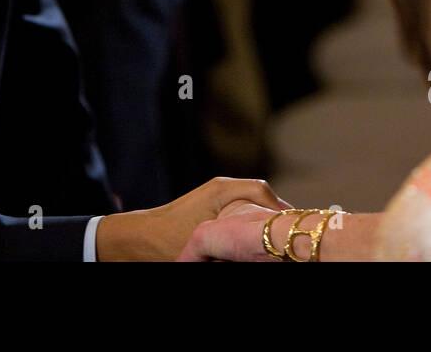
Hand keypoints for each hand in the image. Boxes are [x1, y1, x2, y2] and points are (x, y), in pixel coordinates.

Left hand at [95, 177, 289, 260]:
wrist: (135, 241)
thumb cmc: (165, 242)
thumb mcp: (205, 242)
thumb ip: (235, 238)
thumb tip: (262, 242)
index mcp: (223, 189)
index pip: (263, 192)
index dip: (282, 210)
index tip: (295, 227)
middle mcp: (222, 187)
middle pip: (262, 196)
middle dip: (277, 214)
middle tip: (293, 234)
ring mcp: (217, 195)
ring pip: (253, 203)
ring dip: (265, 217)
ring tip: (279, 238)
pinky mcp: (212, 206)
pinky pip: (241, 208)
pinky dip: (251, 220)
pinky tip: (256, 240)